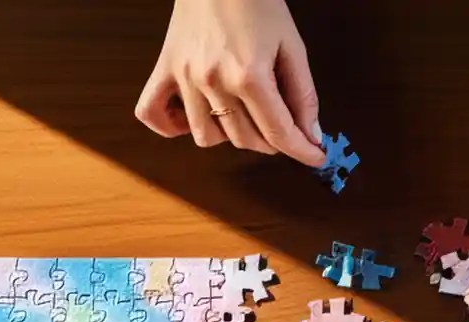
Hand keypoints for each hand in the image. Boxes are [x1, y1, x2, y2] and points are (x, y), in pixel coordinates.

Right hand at [135, 0, 324, 166]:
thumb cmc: (257, 2)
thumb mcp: (292, 44)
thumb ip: (303, 94)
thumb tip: (311, 136)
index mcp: (250, 75)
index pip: (279, 133)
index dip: (302, 151)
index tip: (315, 158)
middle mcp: (214, 81)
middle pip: (246, 140)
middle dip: (272, 141)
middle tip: (282, 126)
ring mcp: (185, 78)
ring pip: (207, 137)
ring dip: (231, 135)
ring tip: (243, 115)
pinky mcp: (165, 69)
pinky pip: (152, 113)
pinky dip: (171, 126)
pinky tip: (194, 118)